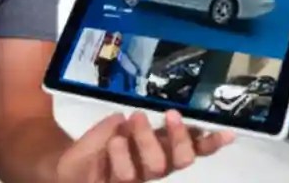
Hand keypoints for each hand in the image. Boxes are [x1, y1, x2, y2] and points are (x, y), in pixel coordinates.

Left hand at [57, 110, 234, 181]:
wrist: (62, 171)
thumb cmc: (90, 149)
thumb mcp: (106, 128)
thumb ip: (118, 121)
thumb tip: (125, 112)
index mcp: (156, 150)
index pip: (189, 149)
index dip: (208, 142)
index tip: (227, 132)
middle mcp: (150, 167)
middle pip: (179, 161)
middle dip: (179, 138)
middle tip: (171, 114)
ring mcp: (134, 178)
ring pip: (156, 166)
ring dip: (147, 139)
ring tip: (133, 118)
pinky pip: (127, 172)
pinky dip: (121, 152)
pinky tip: (113, 140)